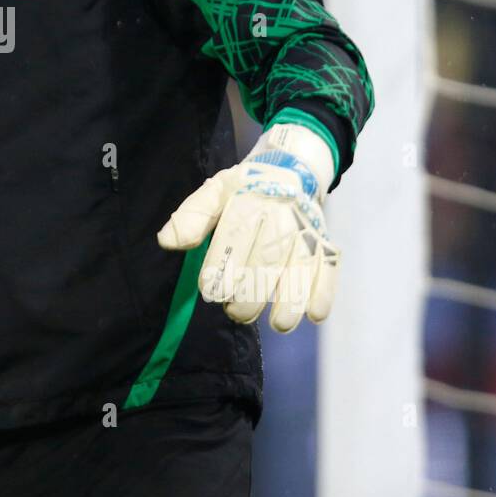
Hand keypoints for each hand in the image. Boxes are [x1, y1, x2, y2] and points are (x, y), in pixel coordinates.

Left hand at [156, 122, 339, 332]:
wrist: (290, 172)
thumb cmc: (244, 190)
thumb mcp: (214, 193)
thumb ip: (191, 217)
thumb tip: (167, 241)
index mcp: (248, 199)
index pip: (234, 235)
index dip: (221, 265)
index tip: (210, 291)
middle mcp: (280, 214)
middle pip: (267, 257)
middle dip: (252, 293)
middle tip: (236, 313)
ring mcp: (305, 230)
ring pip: (300, 266)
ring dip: (292, 299)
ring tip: (280, 324)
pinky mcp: (323, 243)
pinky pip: (328, 268)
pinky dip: (324, 292)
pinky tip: (314, 314)